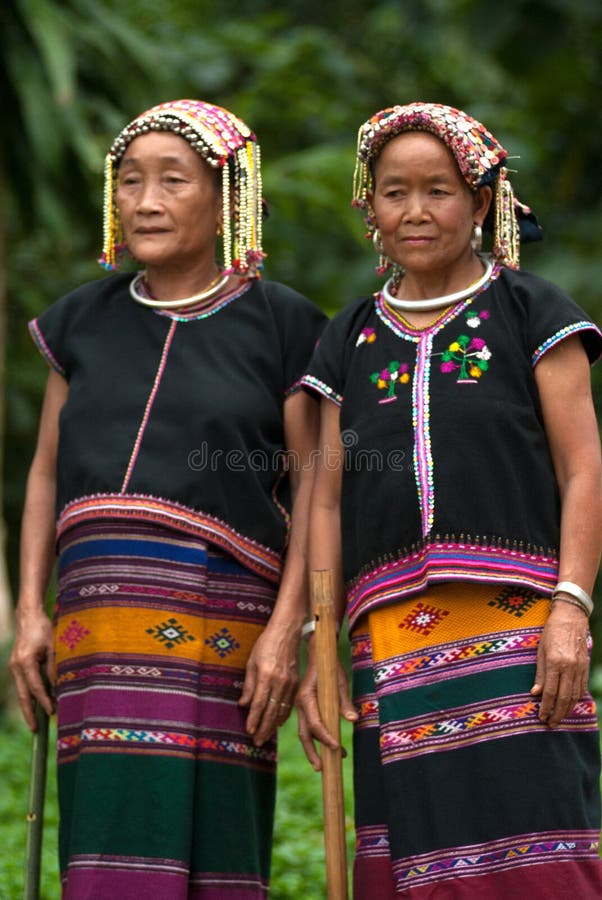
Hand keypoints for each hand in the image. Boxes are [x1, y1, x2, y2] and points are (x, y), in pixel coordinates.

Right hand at [9, 606, 54, 730]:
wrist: (28, 615)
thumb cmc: (43, 628)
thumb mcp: (53, 647)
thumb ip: (54, 667)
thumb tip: (57, 687)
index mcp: (25, 661)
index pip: (35, 687)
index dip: (43, 701)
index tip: (51, 712)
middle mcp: (16, 666)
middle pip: (23, 695)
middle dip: (28, 713)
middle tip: (34, 730)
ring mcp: (14, 666)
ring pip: (21, 691)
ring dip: (28, 706)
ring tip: (35, 722)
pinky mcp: (16, 665)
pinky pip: (22, 684)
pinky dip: (29, 695)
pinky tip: (36, 703)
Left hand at [239, 621, 298, 746]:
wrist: (287, 631)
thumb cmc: (266, 644)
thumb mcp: (252, 661)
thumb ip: (248, 684)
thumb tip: (243, 705)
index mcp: (266, 675)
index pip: (259, 703)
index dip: (254, 719)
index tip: (249, 731)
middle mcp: (279, 681)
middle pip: (271, 711)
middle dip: (263, 728)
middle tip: (257, 742)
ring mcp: (290, 683)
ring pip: (281, 709)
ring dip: (273, 725)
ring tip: (265, 736)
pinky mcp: (296, 682)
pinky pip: (289, 703)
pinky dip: (283, 715)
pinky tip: (279, 723)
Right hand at [296, 646, 357, 770]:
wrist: (319, 655)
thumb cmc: (330, 668)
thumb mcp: (340, 682)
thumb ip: (345, 701)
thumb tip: (353, 720)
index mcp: (306, 698)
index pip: (314, 723)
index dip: (324, 737)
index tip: (336, 747)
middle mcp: (300, 705)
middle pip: (304, 734)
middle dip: (312, 752)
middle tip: (322, 769)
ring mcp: (301, 708)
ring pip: (306, 733)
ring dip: (317, 748)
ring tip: (333, 762)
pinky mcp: (306, 708)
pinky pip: (310, 727)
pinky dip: (320, 738)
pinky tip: (334, 747)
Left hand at [530, 599, 589, 727]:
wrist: (571, 618)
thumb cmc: (551, 632)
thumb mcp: (540, 650)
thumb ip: (540, 673)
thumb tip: (535, 693)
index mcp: (555, 662)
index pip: (550, 692)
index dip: (546, 707)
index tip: (541, 717)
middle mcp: (569, 666)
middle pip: (564, 697)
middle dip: (557, 713)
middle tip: (550, 724)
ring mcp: (579, 667)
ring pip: (574, 695)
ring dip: (567, 709)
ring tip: (558, 718)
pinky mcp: (585, 666)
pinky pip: (581, 688)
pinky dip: (575, 699)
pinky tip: (569, 705)